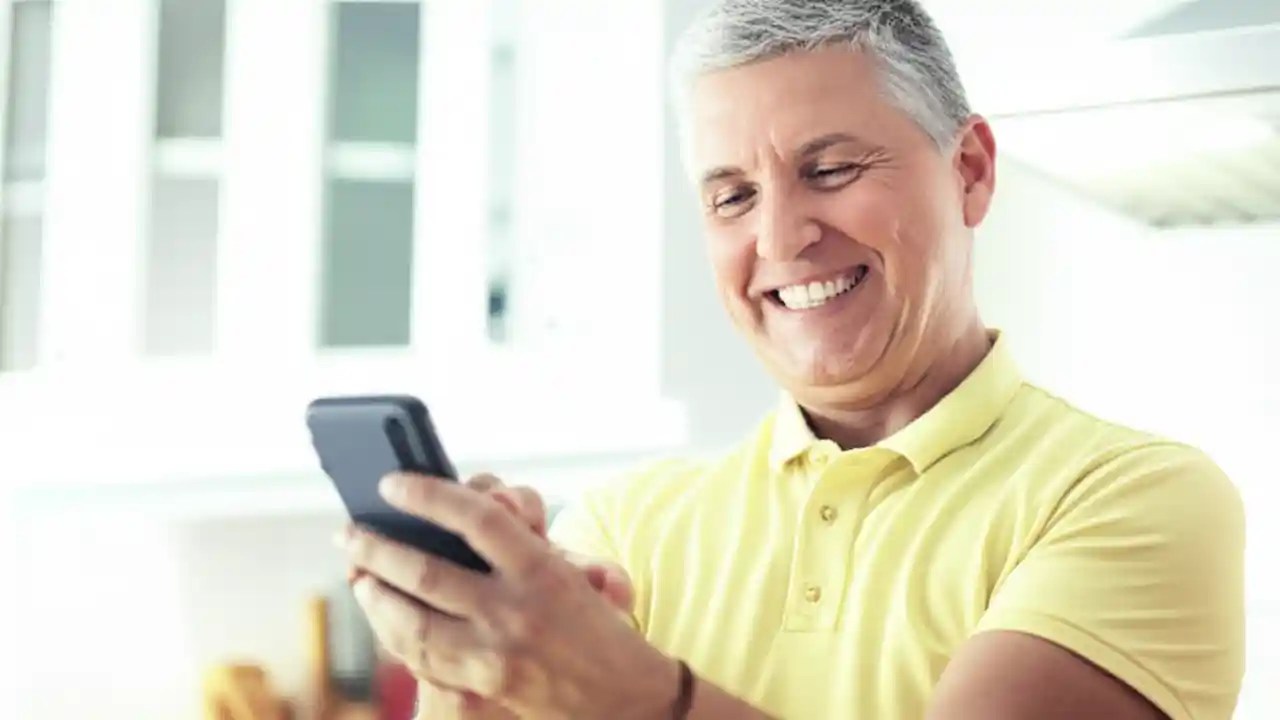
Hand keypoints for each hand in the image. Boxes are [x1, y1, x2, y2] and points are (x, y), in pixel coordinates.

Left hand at [342, 472, 676, 719]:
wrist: (627, 698)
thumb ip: (529, 540)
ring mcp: (495, 653)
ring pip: (413, 621)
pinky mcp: (483, 687)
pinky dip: (394, 634)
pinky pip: (422, 659)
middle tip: (348, 531)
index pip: (476, 517)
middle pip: (427, 570)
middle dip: (377, 548)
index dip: (428, 495)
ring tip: (359, 574)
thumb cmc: (598, 625)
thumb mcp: (577, 572)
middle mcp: (516, 610)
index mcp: (542, 569)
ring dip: (376, 594)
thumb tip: (485, 504)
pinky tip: (383, 616)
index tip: (392, 483)